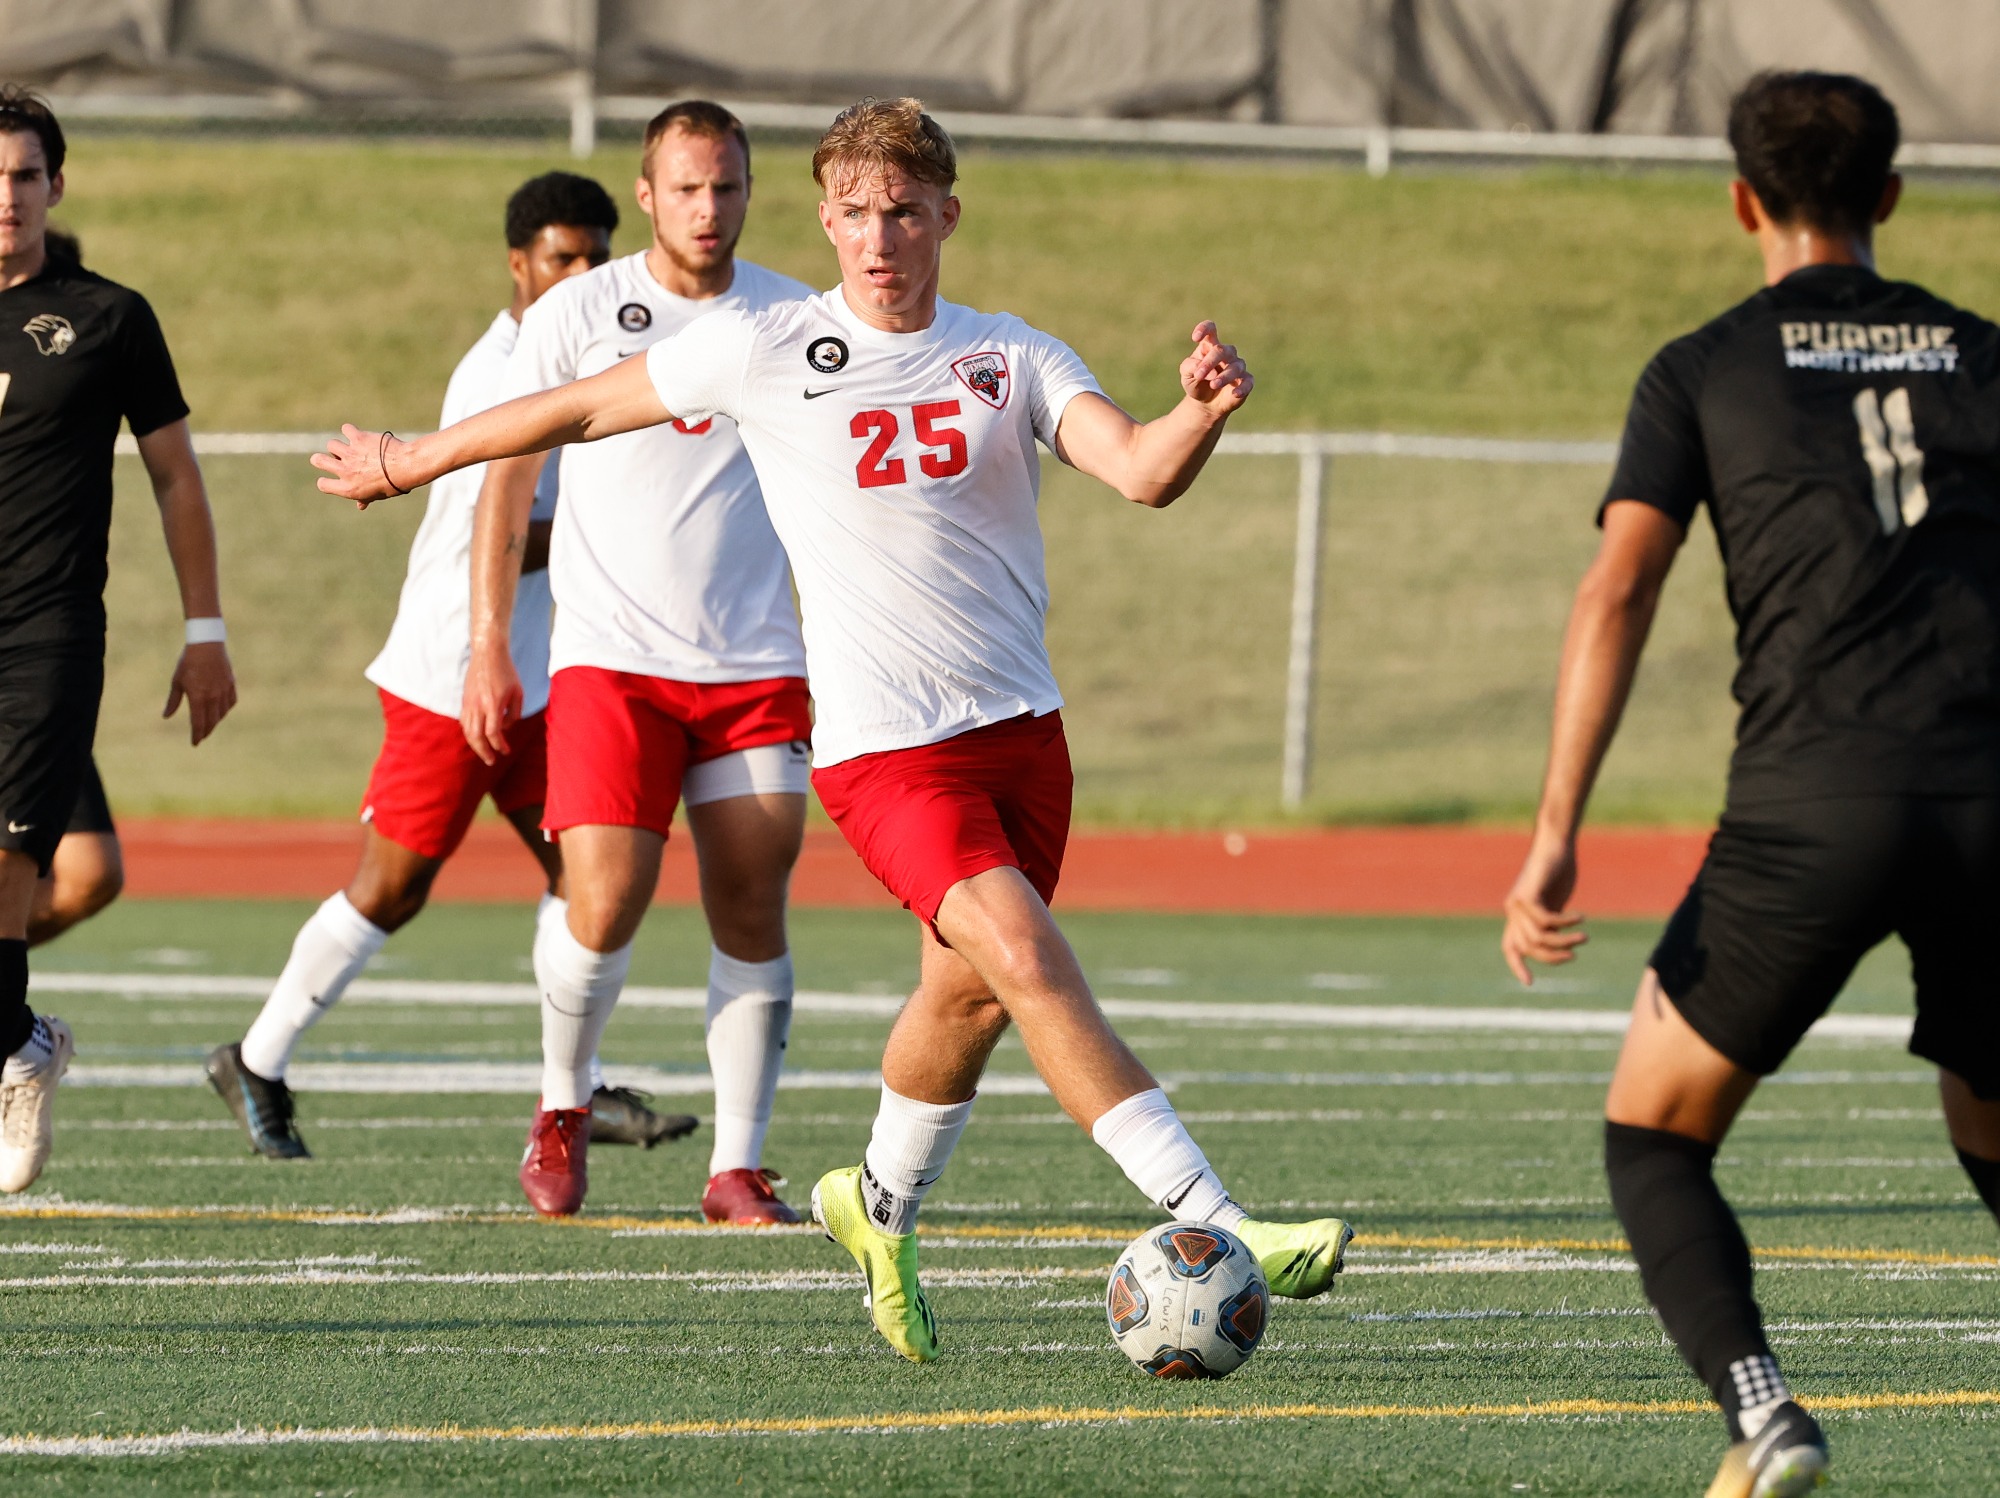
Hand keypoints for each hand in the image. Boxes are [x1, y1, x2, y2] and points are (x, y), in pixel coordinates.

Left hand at [164, 641, 236, 745]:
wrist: (207, 644)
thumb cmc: (188, 662)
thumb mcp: (177, 681)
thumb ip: (173, 701)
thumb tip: (166, 716)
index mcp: (198, 697)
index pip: (198, 723)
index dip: (196, 735)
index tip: (194, 743)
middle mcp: (212, 697)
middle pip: (211, 721)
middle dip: (206, 731)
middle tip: (201, 736)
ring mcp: (223, 691)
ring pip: (222, 714)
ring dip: (216, 721)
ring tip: (210, 724)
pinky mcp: (231, 684)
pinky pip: (230, 703)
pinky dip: (226, 710)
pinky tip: (221, 711)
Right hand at [311, 424, 408, 508]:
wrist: (407, 466)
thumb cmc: (395, 483)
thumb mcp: (379, 495)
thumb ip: (366, 498)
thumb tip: (361, 505)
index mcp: (348, 489)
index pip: (323, 485)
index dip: (325, 481)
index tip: (332, 477)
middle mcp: (345, 471)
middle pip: (317, 460)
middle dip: (321, 459)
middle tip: (333, 458)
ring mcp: (350, 454)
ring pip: (331, 444)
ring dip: (340, 446)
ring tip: (352, 448)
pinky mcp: (358, 439)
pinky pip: (346, 429)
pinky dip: (351, 431)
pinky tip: (359, 436)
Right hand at [461, 642, 521, 766]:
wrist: (487, 654)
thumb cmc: (506, 672)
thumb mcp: (518, 692)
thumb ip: (514, 713)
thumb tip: (506, 727)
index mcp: (493, 704)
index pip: (493, 733)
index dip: (500, 745)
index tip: (506, 751)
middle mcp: (478, 706)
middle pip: (477, 737)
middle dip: (484, 751)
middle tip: (491, 761)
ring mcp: (469, 703)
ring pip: (467, 731)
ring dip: (475, 745)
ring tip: (484, 753)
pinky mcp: (464, 701)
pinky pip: (464, 722)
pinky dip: (469, 733)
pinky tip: (476, 738)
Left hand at [1179, 321, 1252, 415]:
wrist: (1205, 404)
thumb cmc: (1196, 383)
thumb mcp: (1186, 375)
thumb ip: (1191, 367)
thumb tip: (1208, 370)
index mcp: (1209, 346)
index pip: (1210, 329)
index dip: (1204, 329)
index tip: (1195, 338)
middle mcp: (1226, 353)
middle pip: (1221, 350)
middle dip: (1209, 362)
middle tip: (1199, 375)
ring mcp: (1237, 366)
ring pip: (1235, 366)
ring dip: (1224, 376)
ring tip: (1213, 384)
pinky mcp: (1246, 381)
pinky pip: (1248, 382)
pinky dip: (1242, 387)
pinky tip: (1235, 393)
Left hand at [1500, 833, 1586, 984]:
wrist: (1556, 845)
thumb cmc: (1557, 873)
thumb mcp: (1553, 904)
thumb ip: (1550, 925)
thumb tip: (1556, 948)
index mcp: (1517, 916)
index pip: (1510, 947)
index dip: (1517, 965)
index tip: (1529, 983)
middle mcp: (1513, 911)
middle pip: (1528, 949)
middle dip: (1552, 957)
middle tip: (1575, 954)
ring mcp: (1518, 902)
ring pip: (1538, 938)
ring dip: (1563, 942)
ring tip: (1583, 937)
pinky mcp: (1529, 894)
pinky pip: (1547, 921)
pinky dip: (1566, 923)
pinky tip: (1580, 918)